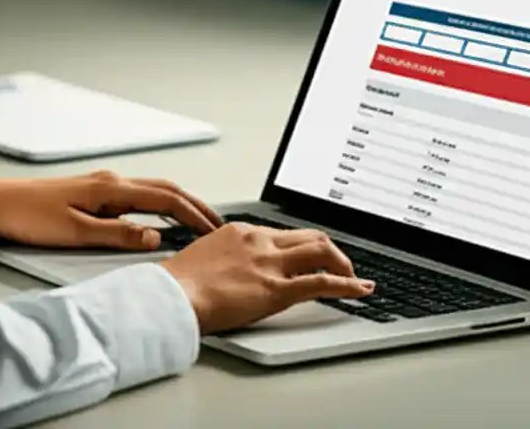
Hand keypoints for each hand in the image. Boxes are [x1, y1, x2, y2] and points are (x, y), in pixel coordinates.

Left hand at [0, 170, 221, 249]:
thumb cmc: (27, 216)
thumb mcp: (75, 233)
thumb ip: (119, 236)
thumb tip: (156, 239)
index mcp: (111, 189)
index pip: (166, 199)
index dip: (194, 215)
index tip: (214, 230)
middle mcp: (111, 182)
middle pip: (166, 189)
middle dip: (195, 206)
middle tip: (217, 224)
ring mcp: (102, 186)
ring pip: (153, 191)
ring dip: (179, 205)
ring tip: (197, 222)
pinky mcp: (92, 193)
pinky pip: (137, 197)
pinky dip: (159, 205)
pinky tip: (158, 218)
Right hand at [160, 223, 374, 333]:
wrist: (170, 296)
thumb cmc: (177, 284)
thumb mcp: (204, 258)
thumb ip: (226, 259)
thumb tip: (232, 271)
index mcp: (241, 232)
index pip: (284, 234)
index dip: (304, 246)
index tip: (311, 256)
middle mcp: (260, 241)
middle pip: (310, 236)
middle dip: (331, 250)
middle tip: (340, 264)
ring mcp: (270, 264)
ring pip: (322, 251)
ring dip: (343, 263)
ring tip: (353, 278)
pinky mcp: (276, 289)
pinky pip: (322, 283)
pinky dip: (347, 285)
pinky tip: (359, 290)